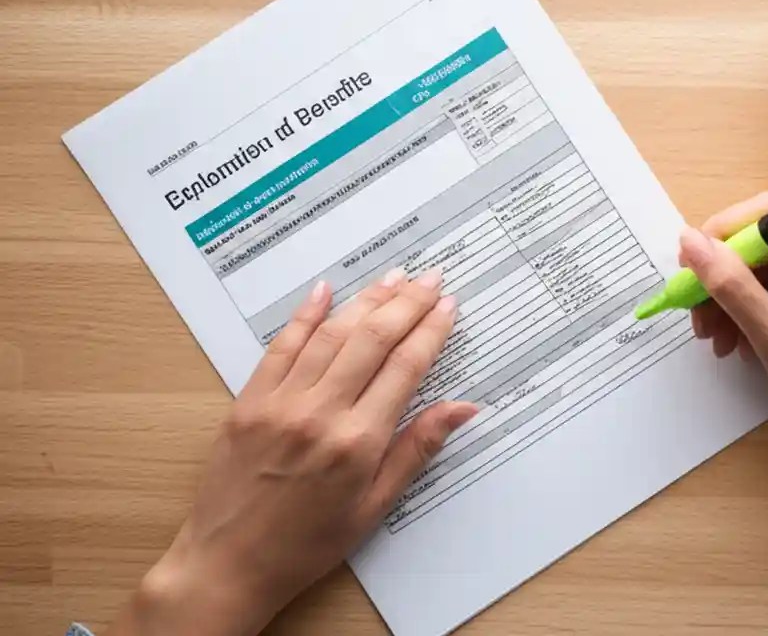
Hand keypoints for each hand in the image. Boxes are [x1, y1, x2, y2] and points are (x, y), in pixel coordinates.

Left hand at [113, 269, 477, 635]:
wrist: (229, 564)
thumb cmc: (307, 545)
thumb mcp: (374, 506)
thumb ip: (417, 449)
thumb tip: (463, 407)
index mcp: (358, 442)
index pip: (405, 367)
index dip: (431, 330)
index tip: (448, 305)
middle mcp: (320, 413)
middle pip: (372, 340)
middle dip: (406, 303)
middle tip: (430, 278)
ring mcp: (281, 403)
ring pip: (331, 335)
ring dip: (365, 301)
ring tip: (393, 278)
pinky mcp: (249, 401)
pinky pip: (281, 347)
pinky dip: (305, 315)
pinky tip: (324, 290)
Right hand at [680, 192, 767, 459]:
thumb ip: (731, 285)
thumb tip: (690, 239)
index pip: (765, 217)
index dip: (721, 237)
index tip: (688, 269)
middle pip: (759, 247)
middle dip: (722, 281)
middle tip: (696, 318)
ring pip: (759, 272)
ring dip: (729, 303)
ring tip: (713, 341)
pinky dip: (746, 314)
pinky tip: (734, 343)